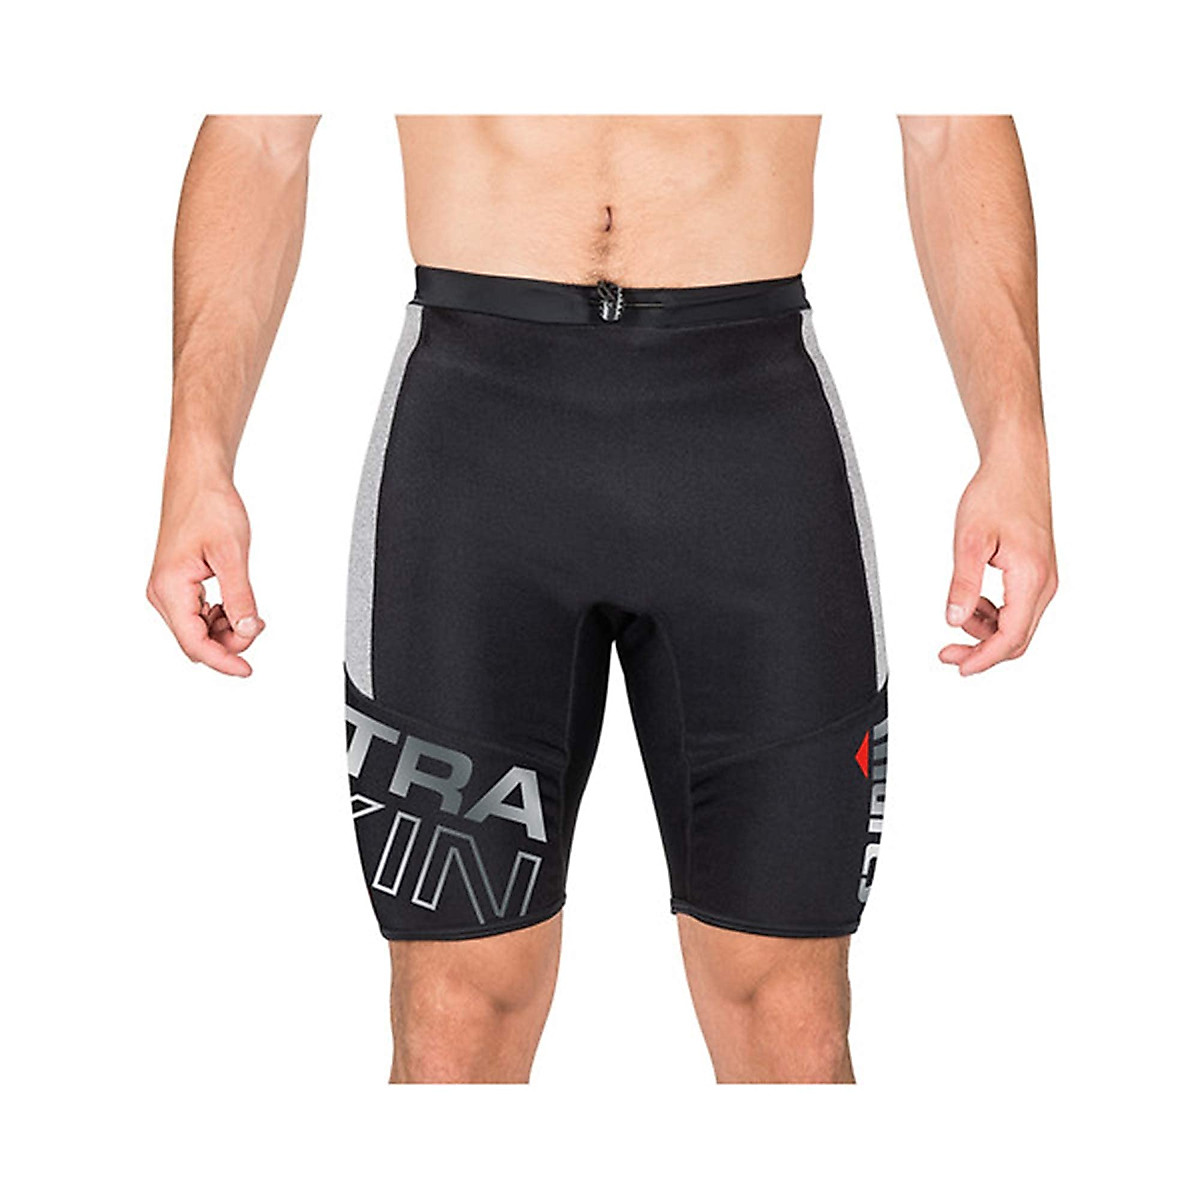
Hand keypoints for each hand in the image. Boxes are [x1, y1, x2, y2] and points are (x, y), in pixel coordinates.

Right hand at [147, 469, 263, 675]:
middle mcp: (162, 592)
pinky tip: (237, 604)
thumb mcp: (232, 555)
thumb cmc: (209, 506)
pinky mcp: (178, 583)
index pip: (194, 643)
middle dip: (228, 642)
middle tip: (256, 623)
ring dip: (226, 629)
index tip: (246, 670)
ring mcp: (168, 589)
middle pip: (195, 640)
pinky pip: (199, 614)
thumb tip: (246, 630)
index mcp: (169, 588)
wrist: (199, 479)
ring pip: (198, 630)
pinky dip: (221, 616)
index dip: (223, 660)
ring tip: (249, 610)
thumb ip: (240, 597)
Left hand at [940, 458, 1056, 675]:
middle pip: (1017, 638)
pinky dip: (993, 616)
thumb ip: (963, 584)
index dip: (983, 658)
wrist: (1016, 466)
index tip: (959, 666)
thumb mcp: (969, 541)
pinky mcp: (1037, 573)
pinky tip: (971, 606)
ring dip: (985, 632)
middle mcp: (1044, 584)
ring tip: (954, 622)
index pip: (1010, 637)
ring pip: (1017, 625)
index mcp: (1031, 579)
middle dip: (982, 652)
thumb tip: (954, 620)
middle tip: (947, 653)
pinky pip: (1018, 609)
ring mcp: (1043, 579)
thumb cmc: (996, 495)